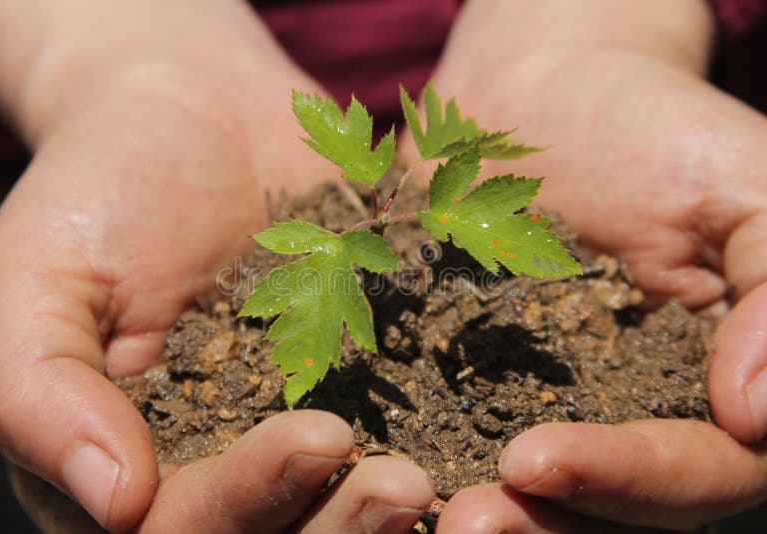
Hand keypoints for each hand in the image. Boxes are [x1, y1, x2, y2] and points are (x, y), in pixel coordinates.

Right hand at [0, 3, 434, 529]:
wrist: (192, 112)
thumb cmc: (99, 189)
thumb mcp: (33, 281)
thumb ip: (40, 396)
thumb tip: (113, 506)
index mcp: (136, 466)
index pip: (186, 527)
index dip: (249, 501)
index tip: (316, 439)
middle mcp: (222, 464)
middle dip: (340, 527)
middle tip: (405, 486)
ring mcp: (299, 423)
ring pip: (344, 507)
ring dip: (391, 512)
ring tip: (443, 478)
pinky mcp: (363, 377)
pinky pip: (405, 428)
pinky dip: (446, 445)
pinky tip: (495, 442)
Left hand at [399, 1, 766, 530]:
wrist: (545, 91)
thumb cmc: (657, 132)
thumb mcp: (745, 193)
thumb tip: (757, 418)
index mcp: (709, 391)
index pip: (692, 469)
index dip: (625, 478)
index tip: (534, 458)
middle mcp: (631, 415)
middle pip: (607, 512)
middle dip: (541, 523)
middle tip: (465, 521)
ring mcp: (547, 404)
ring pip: (530, 494)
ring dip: (481, 513)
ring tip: (415, 508)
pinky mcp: (471, 380)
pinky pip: (451, 434)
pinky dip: (420, 458)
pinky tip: (368, 470)